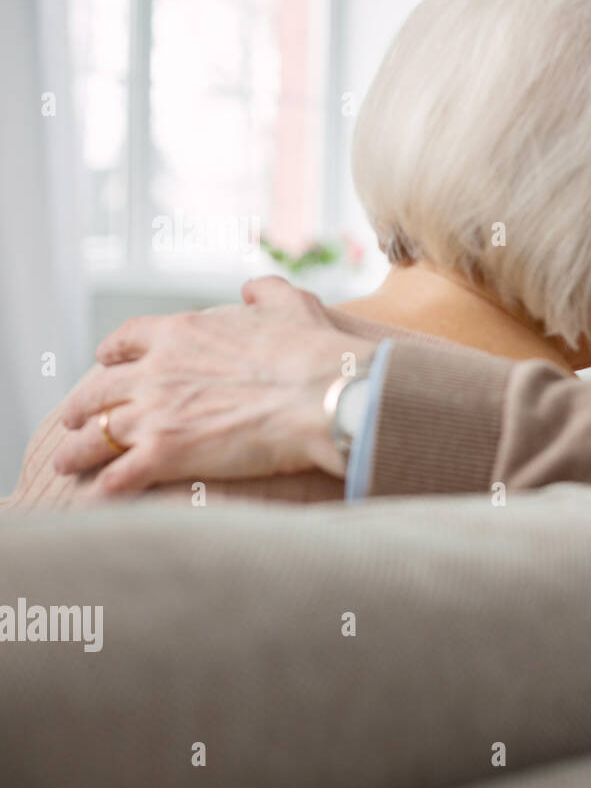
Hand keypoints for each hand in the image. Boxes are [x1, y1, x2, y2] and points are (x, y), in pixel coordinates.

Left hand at [52, 276, 377, 499]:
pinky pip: (119, 476)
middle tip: (75, 419)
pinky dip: (105, 489)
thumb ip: (266, 291)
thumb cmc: (314, 352)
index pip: (128, 338)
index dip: (112, 351)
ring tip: (67, 463)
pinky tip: (98, 498)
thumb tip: (253, 290)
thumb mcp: (291, 304)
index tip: (104, 360)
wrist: (325, 395)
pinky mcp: (167, 454)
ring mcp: (157, 413)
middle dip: (83, 406)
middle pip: (100, 389)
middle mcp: (157, 370)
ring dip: (78, 451)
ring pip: (98, 435)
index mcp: (183, 333)